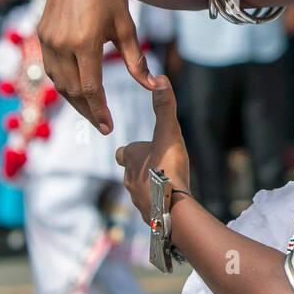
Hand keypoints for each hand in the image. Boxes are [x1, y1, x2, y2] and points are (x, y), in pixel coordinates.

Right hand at [38, 0, 156, 133]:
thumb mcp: (127, 28)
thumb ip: (137, 61)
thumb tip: (153, 86)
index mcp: (84, 42)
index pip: (90, 89)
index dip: (100, 111)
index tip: (109, 127)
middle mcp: (60, 43)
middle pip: (72, 90)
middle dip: (87, 111)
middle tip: (101, 125)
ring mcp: (47, 39)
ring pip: (57, 82)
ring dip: (73, 100)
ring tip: (91, 111)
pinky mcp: (41, 34)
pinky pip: (50, 67)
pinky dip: (63, 82)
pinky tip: (76, 89)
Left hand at [115, 77, 191, 216]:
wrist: (171, 207)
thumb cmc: (167, 167)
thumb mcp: (168, 132)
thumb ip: (165, 107)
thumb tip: (160, 78)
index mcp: (130, 157)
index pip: (123, 152)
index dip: (131, 150)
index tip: (142, 149)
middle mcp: (128, 178)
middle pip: (131, 171)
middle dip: (142, 168)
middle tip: (160, 165)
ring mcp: (136, 199)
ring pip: (140, 189)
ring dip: (151, 185)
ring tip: (167, 183)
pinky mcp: (148, 214)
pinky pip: (151, 206)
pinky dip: (158, 201)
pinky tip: (170, 200)